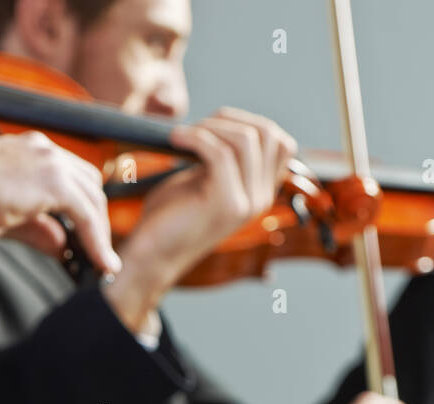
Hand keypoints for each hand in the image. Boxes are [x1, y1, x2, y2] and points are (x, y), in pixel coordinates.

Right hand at [0, 132, 121, 273]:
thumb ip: (38, 229)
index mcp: (27, 151)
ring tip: (100, 263)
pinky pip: (87, 215)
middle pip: (88, 184)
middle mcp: (42, 150)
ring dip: (100, 232)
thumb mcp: (5, 220)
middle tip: (96, 252)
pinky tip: (99, 262)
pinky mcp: (54, 180)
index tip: (85, 237)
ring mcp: (49, 161)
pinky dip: (97, 240)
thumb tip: (62, 247)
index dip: (82, 208)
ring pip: (92, 198)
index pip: (69, 177)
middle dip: (96, 219)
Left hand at [103, 107, 295, 334]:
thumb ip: (225, 158)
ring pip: (246, 140)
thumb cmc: (171, 216)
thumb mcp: (205, 180)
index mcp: (261, 192)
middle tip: (196, 128)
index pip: (281, 143)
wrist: (152, 254)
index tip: (213, 127)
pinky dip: (195, 137)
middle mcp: (261, 199)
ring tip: (182, 135)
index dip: (247, 123)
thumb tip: (227, 122)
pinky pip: (220, 152)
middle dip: (230, 120)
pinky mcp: (225, 204)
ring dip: (210, 127)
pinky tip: (175, 139)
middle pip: (268, 134)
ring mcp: (247, 203)